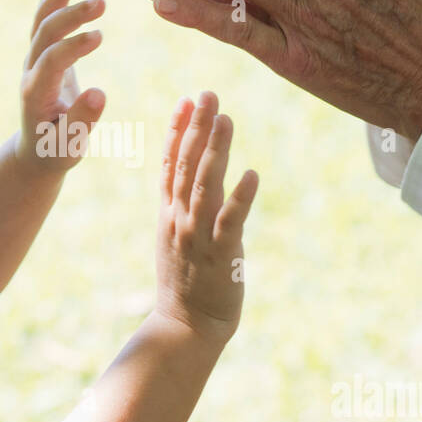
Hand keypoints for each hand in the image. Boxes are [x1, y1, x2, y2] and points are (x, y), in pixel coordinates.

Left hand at [16, 0, 106, 173]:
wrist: (37, 150)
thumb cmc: (56, 150)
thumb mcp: (70, 144)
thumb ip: (83, 120)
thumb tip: (100, 93)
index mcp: (36, 93)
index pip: (52, 61)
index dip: (73, 47)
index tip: (100, 36)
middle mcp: (30, 72)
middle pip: (44, 35)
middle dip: (70, 16)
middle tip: (101, 2)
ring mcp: (33, 61)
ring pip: (40, 23)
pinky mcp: (42, 55)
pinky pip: (42, 23)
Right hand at [153, 91, 257, 345]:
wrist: (185, 328)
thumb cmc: (187, 284)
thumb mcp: (177, 239)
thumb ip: (183, 208)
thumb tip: (193, 181)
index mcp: (169, 214)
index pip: (170, 164)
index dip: (178, 130)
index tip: (187, 99)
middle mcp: (179, 219)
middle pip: (185, 166)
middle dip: (196, 128)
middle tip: (207, 93)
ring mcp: (197, 236)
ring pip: (204, 186)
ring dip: (214, 151)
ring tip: (225, 119)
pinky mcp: (220, 255)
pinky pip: (230, 222)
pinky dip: (239, 197)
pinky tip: (251, 173)